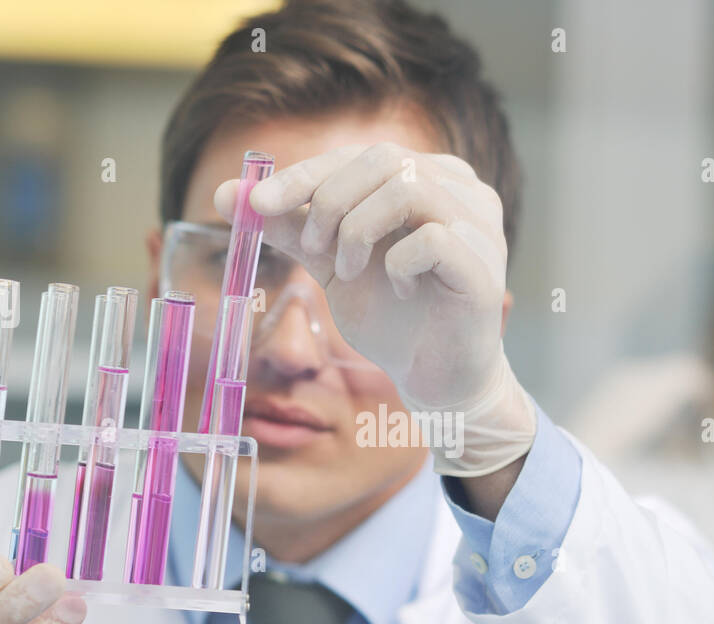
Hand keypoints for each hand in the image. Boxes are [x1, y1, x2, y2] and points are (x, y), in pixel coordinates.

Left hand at [215, 142, 534, 475]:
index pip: (359, 155)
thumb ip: (291, 226)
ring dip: (359, 230)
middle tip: (311, 247)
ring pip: (408, 188)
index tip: (255, 203)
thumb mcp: (332, 263)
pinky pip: (433, 239)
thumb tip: (228, 194)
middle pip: (385, 158)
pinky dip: (399, 263)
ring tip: (349, 272)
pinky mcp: (485, 266)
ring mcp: (481, 224)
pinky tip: (400, 291)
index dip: (304, 174)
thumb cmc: (394, 317)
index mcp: (429, 177)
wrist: (435, 379)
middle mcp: (462, 189)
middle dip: (330, 200)